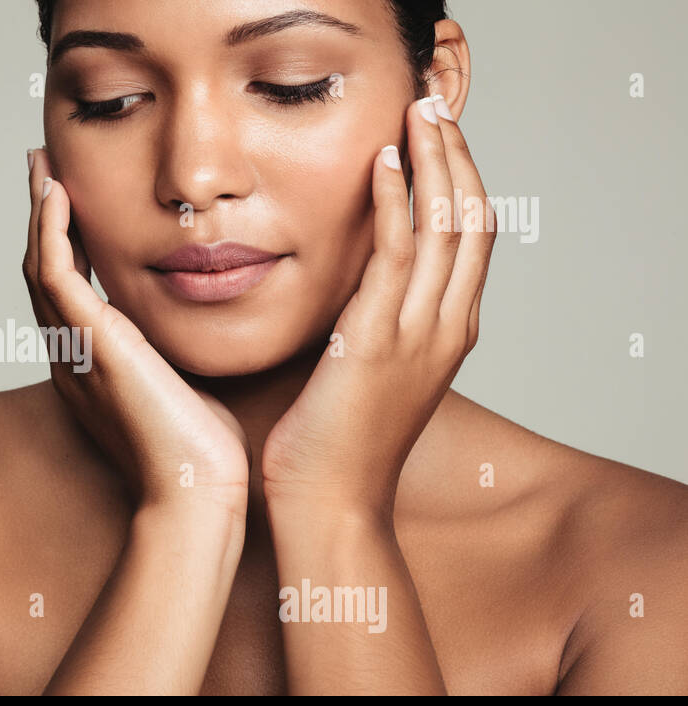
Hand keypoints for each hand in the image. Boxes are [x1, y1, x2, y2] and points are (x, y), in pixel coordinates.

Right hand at [23, 147, 249, 520]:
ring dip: (40, 214)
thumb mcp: (188, 388)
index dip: (65, 243)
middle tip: (42, 171)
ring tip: (43, 168)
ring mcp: (74, 351)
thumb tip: (206, 329)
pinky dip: (51, 232)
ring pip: (40, 267)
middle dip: (42, 220)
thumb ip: (181, 356)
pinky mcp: (87, 345)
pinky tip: (57, 195)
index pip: (69, 291)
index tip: (72, 202)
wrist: (196, 491)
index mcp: (93, 366)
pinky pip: (54, 275)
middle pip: (43, 273)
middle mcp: (72, 356)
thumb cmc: (202, 453)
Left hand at [261, 95, 495, 518]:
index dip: (462, 179)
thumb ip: (374, 321)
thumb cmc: (337, 444)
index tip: (438, 135)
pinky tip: (384, 164)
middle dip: (456, 155)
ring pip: (445, 226)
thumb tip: (351, 279)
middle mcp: (448, 328)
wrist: (330, 503)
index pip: (473, 238)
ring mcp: (419, 334)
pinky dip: (394, 203)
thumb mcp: (369, 371)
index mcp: (450, 334)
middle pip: (473, 219)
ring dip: (432, 161)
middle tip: (432, 105)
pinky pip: (396, 256)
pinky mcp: (376, 341)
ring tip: (415, 112)